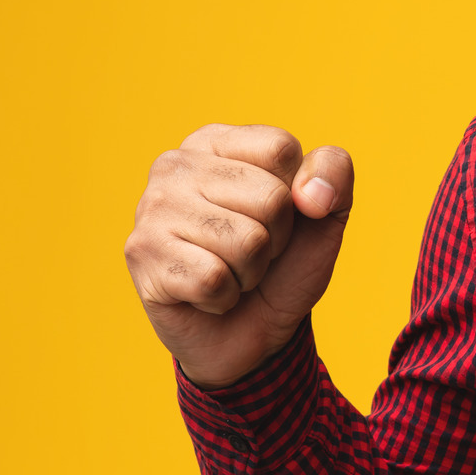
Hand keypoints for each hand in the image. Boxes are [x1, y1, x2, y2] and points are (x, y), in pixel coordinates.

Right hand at [124, 124, 353, 389]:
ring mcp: (151, 209)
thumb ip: (334, 171)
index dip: (296, 195)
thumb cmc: (284, 262)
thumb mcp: (325, 212)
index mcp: (216, 140)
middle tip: (253, 251)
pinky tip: (208, 294)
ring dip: (251, 270)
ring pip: (245, 241)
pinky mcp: (141, 256)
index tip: (277, 216)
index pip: (281, 150)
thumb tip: (311, 195)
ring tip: (231, 270)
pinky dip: (225, 297)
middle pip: (270, 199)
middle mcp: (175, 164)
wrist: (252, 333)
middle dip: (276, 238)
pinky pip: (214, 279)